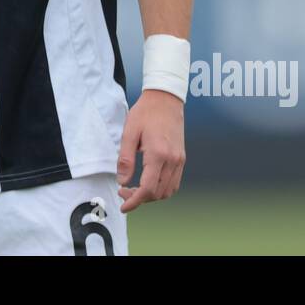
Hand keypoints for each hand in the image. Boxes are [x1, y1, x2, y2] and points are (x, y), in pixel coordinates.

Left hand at [116, 89, 185, 211]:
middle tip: (124, 191)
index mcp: (158, 154)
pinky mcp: (182, 158)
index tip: (123, 206)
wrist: (166, 98)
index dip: (134, 201)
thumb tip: (122, 181)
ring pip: (168, 191)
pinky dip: (161, 189)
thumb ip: (125, 159)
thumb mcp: (129, 133)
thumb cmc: (145, 113)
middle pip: (158, 193)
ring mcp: (180, 160)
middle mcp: (172, 160)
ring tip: (135, 189)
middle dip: (140, 199)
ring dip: (151, 196)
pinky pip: (174, 183)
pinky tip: (149, 182)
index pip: (147, 189)